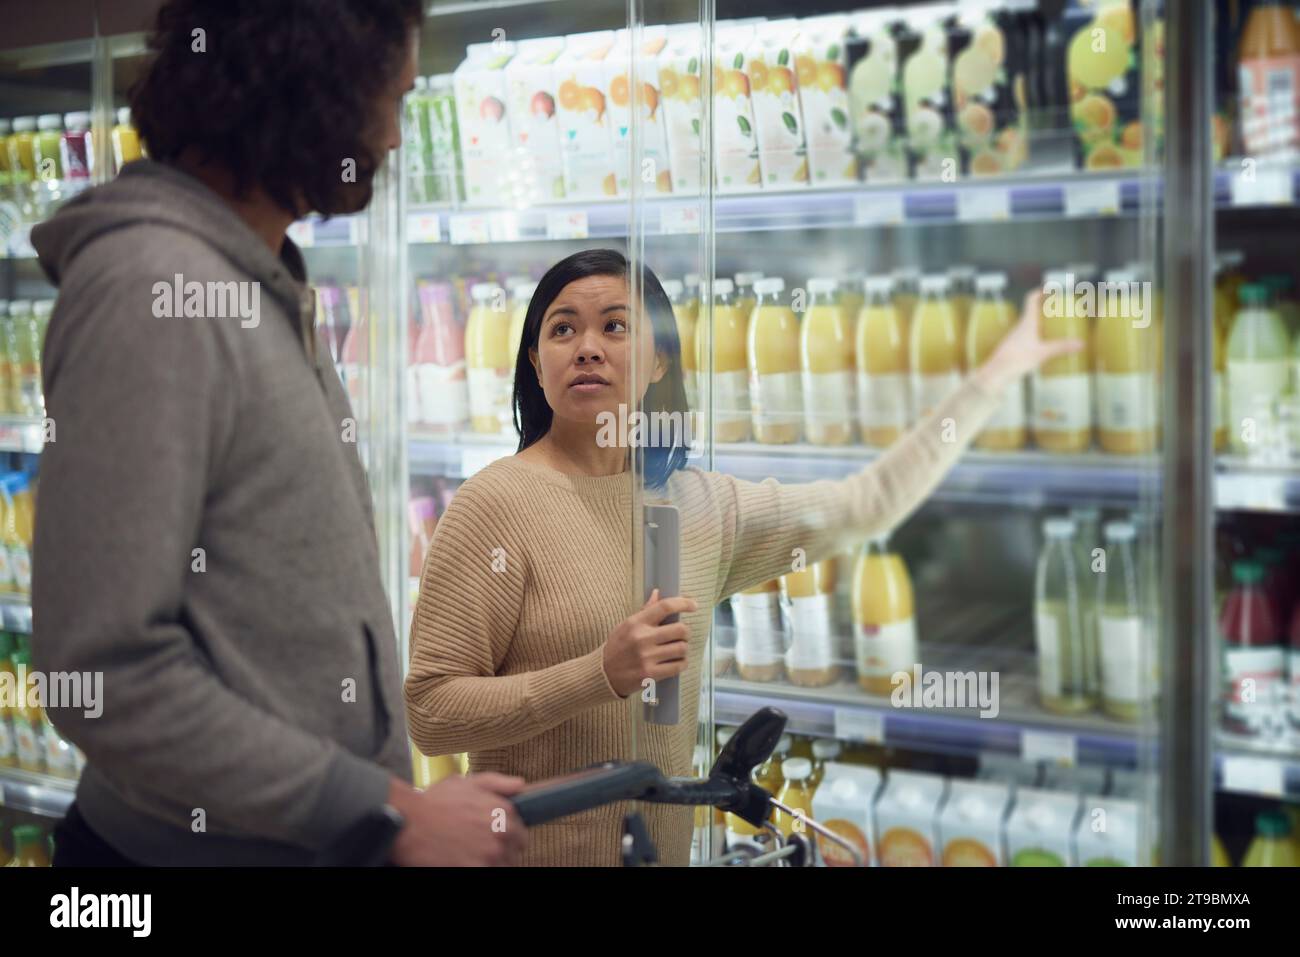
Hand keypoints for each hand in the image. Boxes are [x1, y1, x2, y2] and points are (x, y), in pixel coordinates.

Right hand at [388, 773, 526, 865]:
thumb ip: (497, 783)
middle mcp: (501, 833)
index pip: (520, 833)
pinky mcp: (476, 870)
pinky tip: (465, 862)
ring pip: (503, 865)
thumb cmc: (434, 802)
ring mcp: (490, 855)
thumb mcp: (466, 782)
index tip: (492, 836)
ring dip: (491, 862)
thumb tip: (519, 785)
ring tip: (470, 855)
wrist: (407, 823)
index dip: (507, 835)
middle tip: (478, 846)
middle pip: (513, 852)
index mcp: (503, 811)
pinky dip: (480, 868)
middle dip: (499, 850)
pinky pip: (490, 873)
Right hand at [602, 589, 696, 697]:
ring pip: (682, 648)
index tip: (693, 605)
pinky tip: (676, 662)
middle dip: (686, 632)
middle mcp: (642, 638)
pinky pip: (678, 666)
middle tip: (682, 635)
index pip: (665, 607)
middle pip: (680, 629)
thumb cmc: (617, 647)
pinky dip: (681, 663)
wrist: (603, 674)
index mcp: (636, 623)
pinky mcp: (650, 674)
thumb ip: (645, 610)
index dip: (683, 603)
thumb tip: (658, 593)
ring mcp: (647, 657)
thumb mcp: (626, 625)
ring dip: (683, 648)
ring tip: (677, 650)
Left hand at [974, 289, 1083, 392]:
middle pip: (1032, 311)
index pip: (1031, 300)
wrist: (997, 372)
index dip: (1040, 292)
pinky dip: (1037, 334)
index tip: (1050, 288)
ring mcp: (1015, 337)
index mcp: (1027, 322)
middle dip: (1044, 308)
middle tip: (1058, 308)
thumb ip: (1061, 347)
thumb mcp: (1042, 352)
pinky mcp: (1014, 347)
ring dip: (1040, 322)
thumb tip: (1081, 343)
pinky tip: (1043, 344)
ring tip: (1054, 325)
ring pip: (1029, 324)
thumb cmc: (1018, 358)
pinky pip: (1027, 336)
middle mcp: (1020, 327)